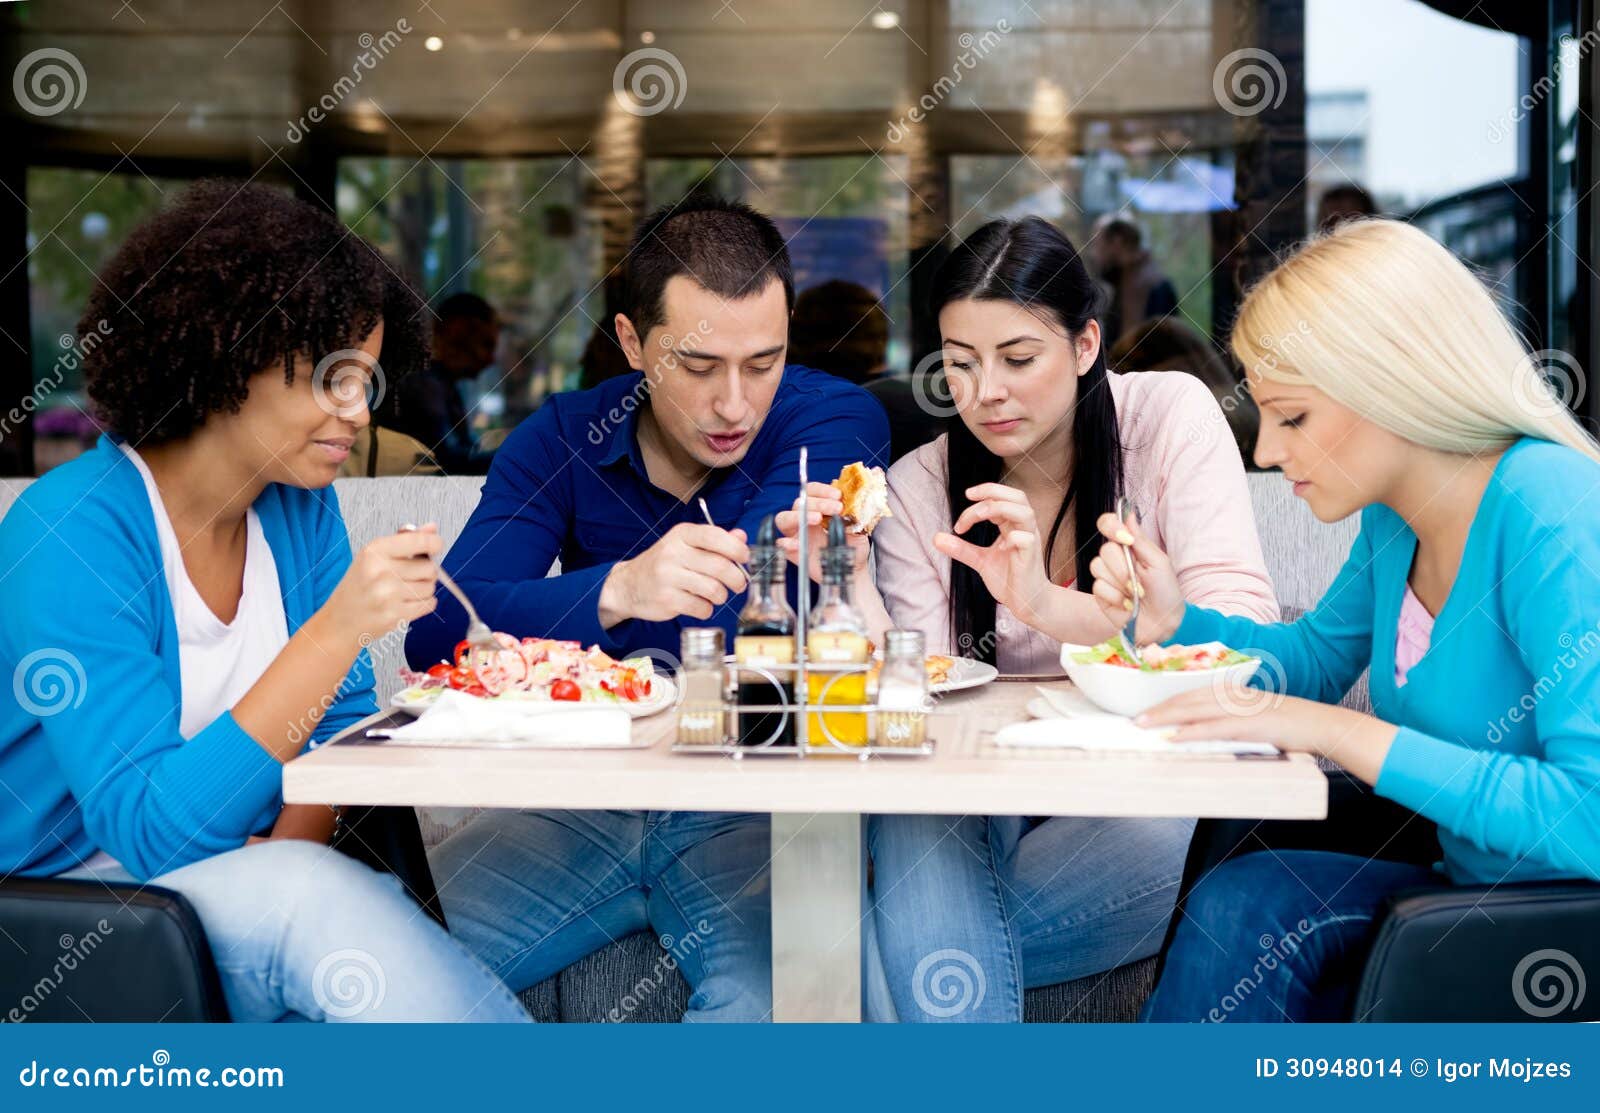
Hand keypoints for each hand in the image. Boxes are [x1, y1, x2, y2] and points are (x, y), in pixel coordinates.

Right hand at [319, 524, 442, 643]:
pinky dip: (423, 603)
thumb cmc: (359, 586)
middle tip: (410, 576)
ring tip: (404, 591)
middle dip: (426, 571)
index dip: (434, 543)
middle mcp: (381, 571)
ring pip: (431, 587)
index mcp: (375, 551)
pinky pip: (429, 604)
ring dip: (424, 589)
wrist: (340, 621)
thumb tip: (433, 528)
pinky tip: (406, 602)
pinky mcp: (395, 615)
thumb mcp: (374, 556)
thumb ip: (405, 540)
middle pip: (430, 567)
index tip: (435, 546)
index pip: (420, 541)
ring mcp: (388, 595)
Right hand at [602, 522, 748, 623]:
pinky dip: (707, 609)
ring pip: (713, 589)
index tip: (744, 558)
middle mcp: (673, 552)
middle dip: (736, 579)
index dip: (736, 548)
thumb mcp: (686, 545)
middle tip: (738, 584)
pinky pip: (701, 608)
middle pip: (719, 566)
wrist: (628, 585)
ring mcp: (668, 576)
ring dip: (721, 596)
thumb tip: (741, 537)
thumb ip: (714, 540)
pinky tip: (700, 604)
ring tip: (716, 595)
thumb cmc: (665, 563)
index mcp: (681, 535)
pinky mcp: (666, 599)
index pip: (715, 536)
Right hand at [775, 482, 870, 583]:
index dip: (822, 490)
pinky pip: (781, 544)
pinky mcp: (793, 552)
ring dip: (798, 515)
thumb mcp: (858, 529)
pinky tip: (797, 544)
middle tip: (837, 508)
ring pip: (783, 518)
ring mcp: (797, 534)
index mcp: (819, 508)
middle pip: (800, 502)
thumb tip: (853, 506)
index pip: (812, 491)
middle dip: (818, 502)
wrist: (853, 570)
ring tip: (817, 519)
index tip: (838, 495)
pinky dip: (785, 542)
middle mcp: (805, 518)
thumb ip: (854, 517)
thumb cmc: (854, 546)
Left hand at [932, 483, 1053, 626]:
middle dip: (992, 490)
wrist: (1026, 602)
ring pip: (1025, 511)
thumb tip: (936, 538)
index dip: (980, 498)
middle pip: (1017, 496)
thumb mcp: (980, 560)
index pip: (1000, 499)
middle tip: (969, 496)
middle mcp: (1023, 528)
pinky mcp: (1032, 556)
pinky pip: (1026, 539)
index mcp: (1012, 525)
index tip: (960, 519)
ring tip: (979, 516)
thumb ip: (961, 548)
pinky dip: (1012, 538)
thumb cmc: (1008, 578)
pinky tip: (999, 549)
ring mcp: (1030, 540)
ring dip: (999, 508)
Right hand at [1088, 510, 1183, 642]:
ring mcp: (1107, 577)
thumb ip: (1140, 539)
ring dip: (1121, 583)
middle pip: (1105, 549)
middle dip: (1123, 567)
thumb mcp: (1158, 562)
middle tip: (1138, 581)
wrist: (1163, 623)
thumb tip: (1128, 513)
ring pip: (1098, 567)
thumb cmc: (1166, 592)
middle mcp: (1116, 559)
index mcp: (1130, 547)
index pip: (1109, 524)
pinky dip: (1116, 597)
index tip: (1125, 538)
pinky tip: (1128, 605)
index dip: (1110, 525)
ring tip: (1135, 595)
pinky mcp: (1101, 594)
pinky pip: (1098, 587)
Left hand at [1134, 689, 1397, 780]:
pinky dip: (1192, 732)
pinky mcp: (1251, 725)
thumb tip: (1212, 731)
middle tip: (1135, 719)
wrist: (1325, 725)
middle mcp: (1236, 697)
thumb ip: (1236, 722)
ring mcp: (1243, 709)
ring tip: (1144, 726)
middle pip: (1188, 699)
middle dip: (1160, 708)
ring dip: (1167, 718)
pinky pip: (1215, 728)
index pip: (1194, 694)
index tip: (1148, 708)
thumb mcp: (1260, 718)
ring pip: (1195, 711)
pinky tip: (1175, 737)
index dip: (1169, 700)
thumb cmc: (1294, 727)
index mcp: (1236, 693)